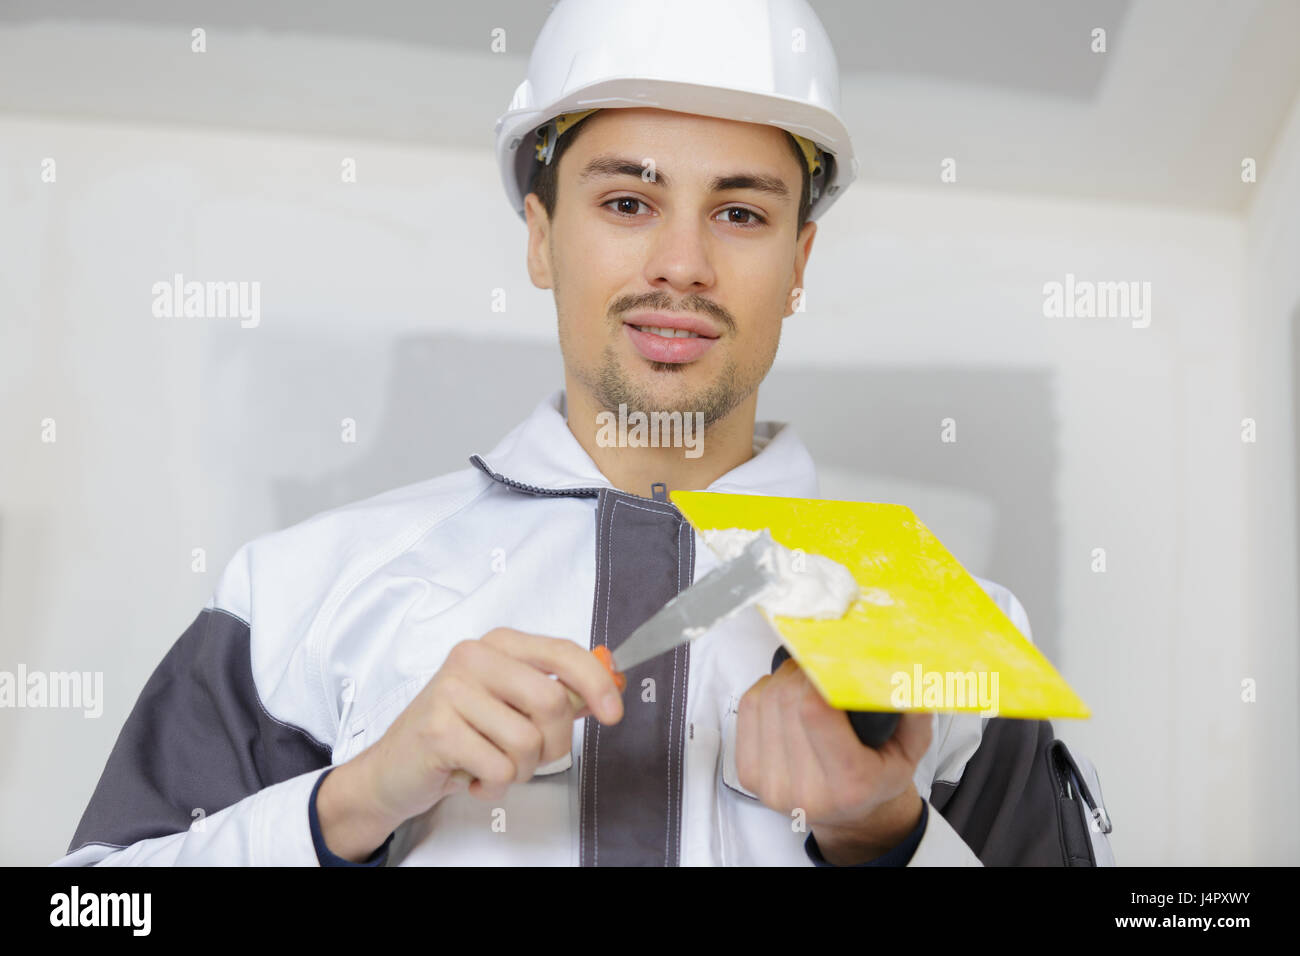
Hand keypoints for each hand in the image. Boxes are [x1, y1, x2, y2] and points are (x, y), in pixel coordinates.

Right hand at [317, 627, 624, 860]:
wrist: (393, 768)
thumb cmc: (456, 733)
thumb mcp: (508, 705)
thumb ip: (556, 692)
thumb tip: (607, 688)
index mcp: (498, 645)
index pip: (563, 653)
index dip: (597, 684)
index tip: (613, 713)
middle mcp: (473, 658)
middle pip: (553, 702)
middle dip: (554, 743)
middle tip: (529, 757)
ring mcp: (451, 691)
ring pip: (528, 741)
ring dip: (520, 770)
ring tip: (492, 763)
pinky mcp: (437, 729)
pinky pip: (500, 768)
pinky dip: (494, 785)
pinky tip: (472, 776)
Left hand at [734, 657, 932, 862]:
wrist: (849, 815)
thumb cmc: (878, 776)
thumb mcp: (912, 748)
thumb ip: (912, 709)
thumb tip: (901, 669)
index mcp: (850, 784)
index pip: (815, 711)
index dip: (818, 676)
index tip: (832, 661)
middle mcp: (806, 791)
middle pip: (786, 700)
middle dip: (803, 671)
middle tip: (821, 663)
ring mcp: (772, 785)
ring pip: (764, 700)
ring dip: (784, 678)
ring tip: (807, 679)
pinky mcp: (749, 775)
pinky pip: (747, 709)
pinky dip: (766, 690)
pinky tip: (786, 695)